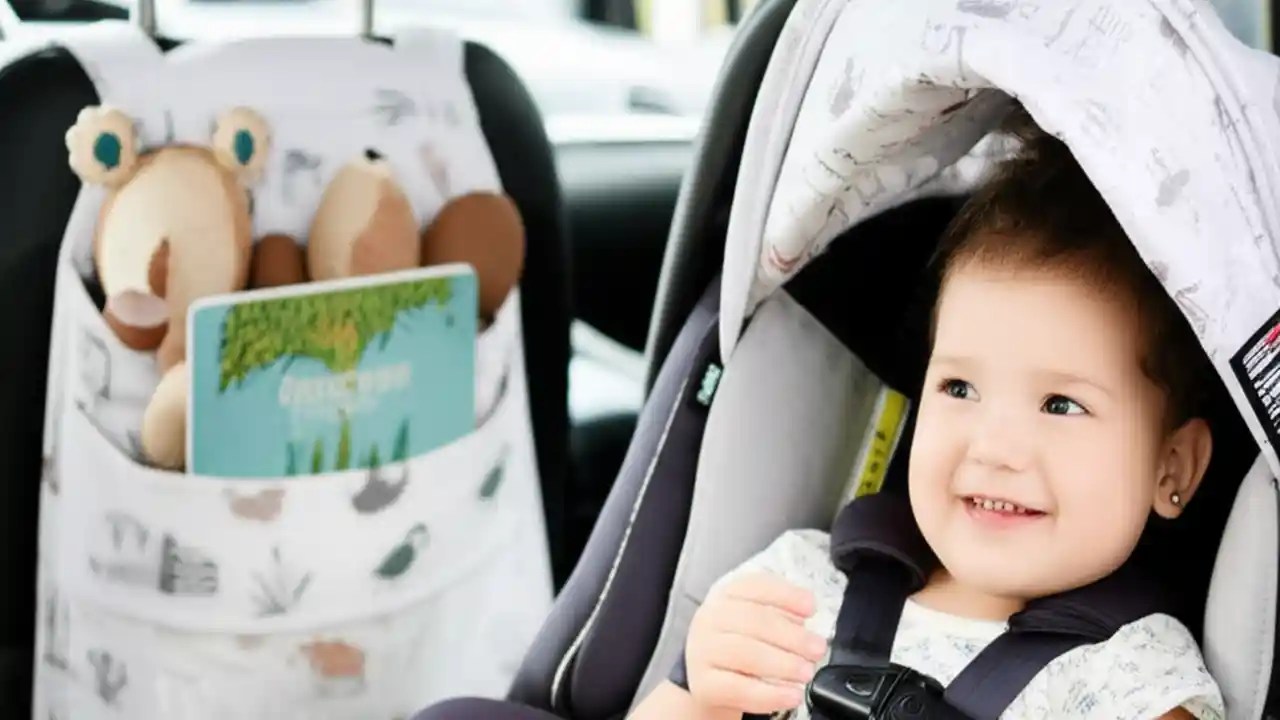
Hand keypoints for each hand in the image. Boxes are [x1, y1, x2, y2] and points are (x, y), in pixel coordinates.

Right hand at [685, 572, 829, 714]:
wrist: (708, 679)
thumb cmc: (738, 644)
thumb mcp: (755, 622)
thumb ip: (779, 616)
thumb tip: (803, 622)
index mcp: (726, 595)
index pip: (754, 586)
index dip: (785, 596)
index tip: (811, 609)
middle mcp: (710, 618)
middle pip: (752, 621)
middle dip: (791, 635)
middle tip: (818, 649)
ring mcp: (702, 651)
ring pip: (744, 654)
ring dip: (783, 664)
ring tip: (807, 672)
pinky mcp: (704, 685)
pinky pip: (738, 689)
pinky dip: (770, 694)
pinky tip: (792, 695)